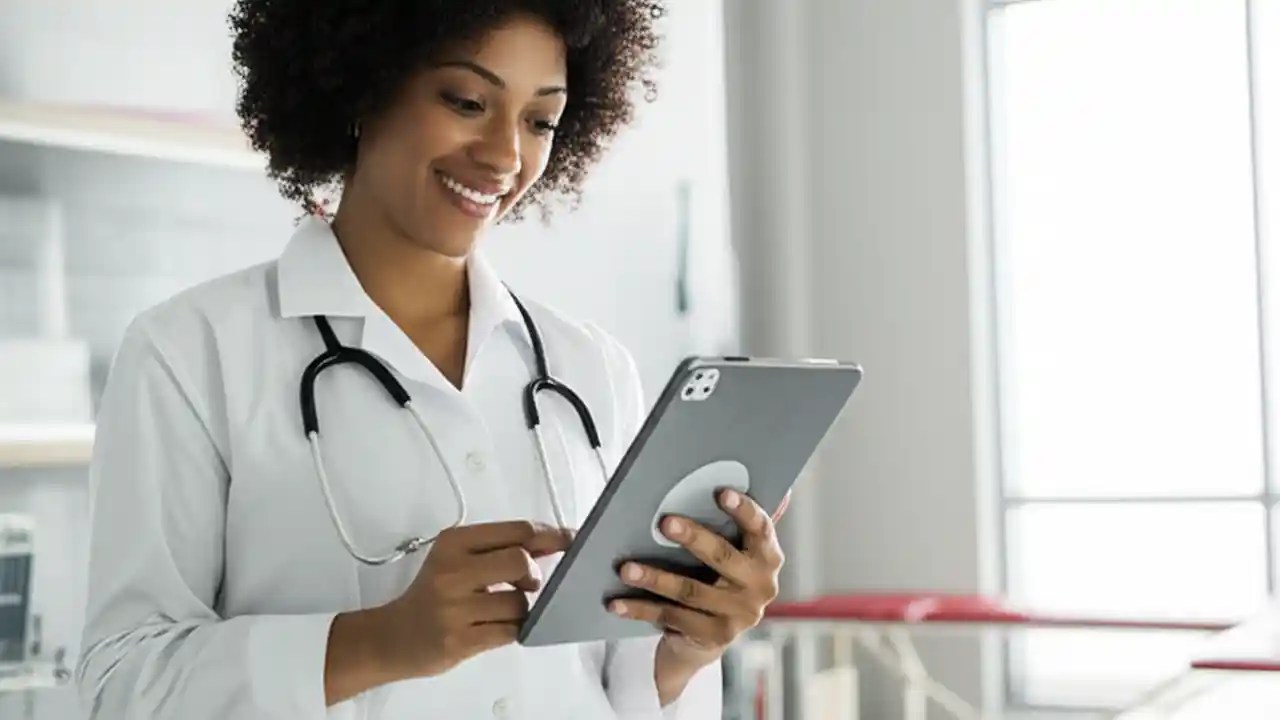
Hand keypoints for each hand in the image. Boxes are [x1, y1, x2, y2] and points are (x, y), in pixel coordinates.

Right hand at [374, 521, 574, 678]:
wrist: (392, 636)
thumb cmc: (432, 594)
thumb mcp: (458, 559)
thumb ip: (500, 548)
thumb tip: (554, 540)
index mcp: (454, 542)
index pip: (517, 530)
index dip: (550, 536)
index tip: (568, 540)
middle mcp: (452, 570)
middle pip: (520, 561)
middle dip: (533, 576)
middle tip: (527, 586)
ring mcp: (455, 607)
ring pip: (519, 603)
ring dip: (522, 610)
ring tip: (503, 611)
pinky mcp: (460, 640)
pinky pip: (510, 632)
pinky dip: (514, 630)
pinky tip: (499, 627)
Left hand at [610, 489, 785, 666]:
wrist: (710, 637)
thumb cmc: (715, 576)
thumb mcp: (728, 553)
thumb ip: (723, 527)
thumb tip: (693, 489)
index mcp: (767, 557)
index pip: (760, 528)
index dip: (744, 510)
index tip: (721, 492)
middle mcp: (760, 587)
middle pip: (723, 557)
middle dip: (693, 537)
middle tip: (664, 522)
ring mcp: (738, 615)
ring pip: (691, 590)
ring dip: (655, 578)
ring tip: (626, 568)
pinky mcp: (714, 636)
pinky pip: (671, 617)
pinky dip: (641, 609)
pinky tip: (617, 603)